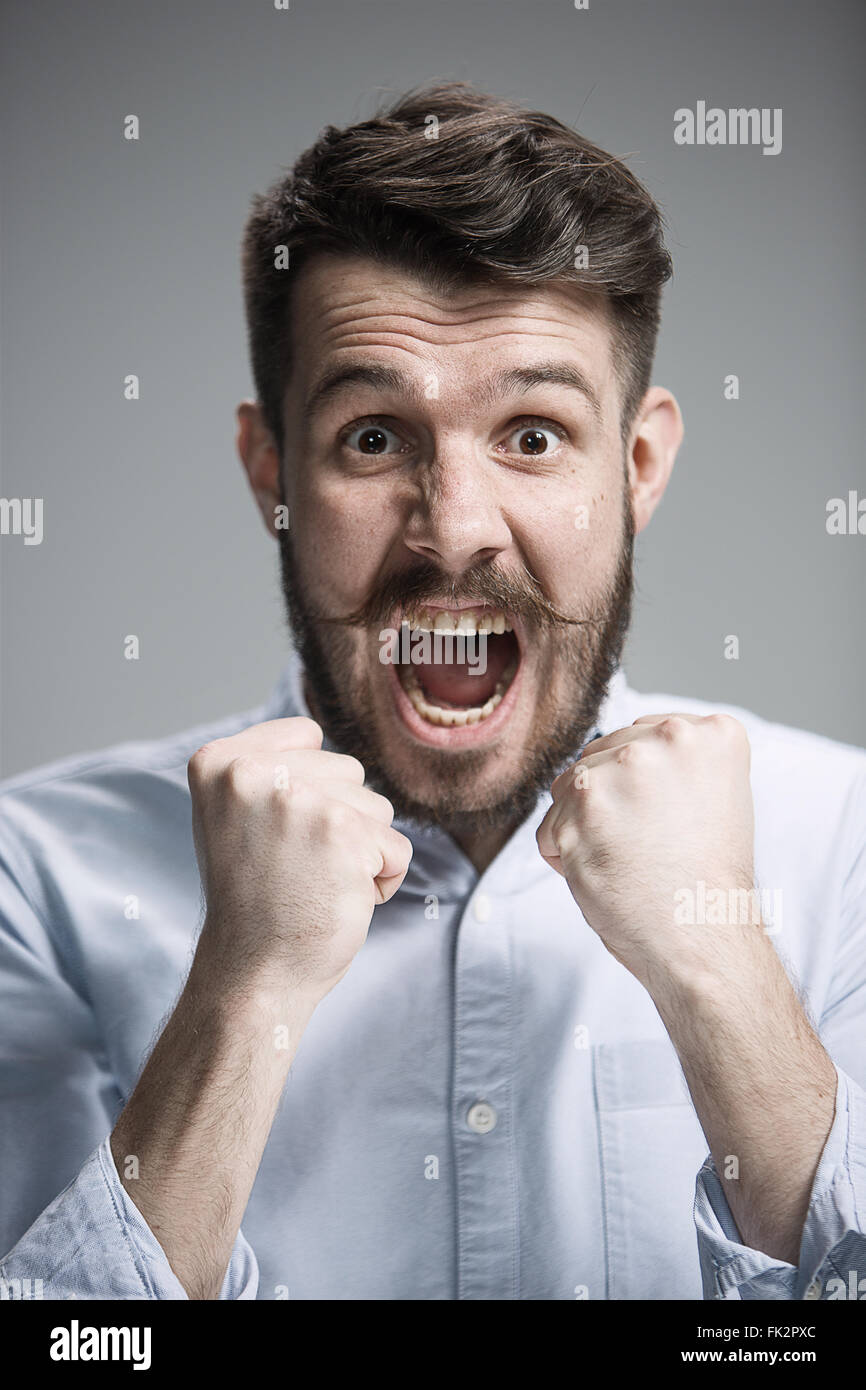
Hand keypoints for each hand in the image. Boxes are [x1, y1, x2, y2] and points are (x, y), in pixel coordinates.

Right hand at [187, 716, 412, 1005]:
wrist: (252, 974)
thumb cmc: (254, 900)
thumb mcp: (236, 816)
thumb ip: (267, 770)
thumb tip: (315, 734)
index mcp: (218, 762)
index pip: (305, 737)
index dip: (306, 792)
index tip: (271, 838)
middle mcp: (251, 772)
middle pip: (346, 770)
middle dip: (337, 821)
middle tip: (292, 868)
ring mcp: (297, 800)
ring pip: (375, 806)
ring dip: (360, 850)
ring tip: (313, 883)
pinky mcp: (343, 833)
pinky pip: (396, 847)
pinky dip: (381, 880)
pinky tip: (337, 900)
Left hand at [536, 713, 756, 986]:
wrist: (703, 938)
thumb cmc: (707, 880)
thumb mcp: (717, 797)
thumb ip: (675, 763)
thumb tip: (616, 752)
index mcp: (712, 733)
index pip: (644, 736)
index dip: (647, 787)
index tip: (671, 820)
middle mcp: (668, 738)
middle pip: (604, 755)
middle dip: (612, 801)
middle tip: (650, 847)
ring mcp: (623, 768)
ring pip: (572, 786)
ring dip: (585, 826)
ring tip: (629, 860)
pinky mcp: (582, 802)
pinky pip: (550, 825)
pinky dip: (565, 854)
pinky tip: (607, 873)